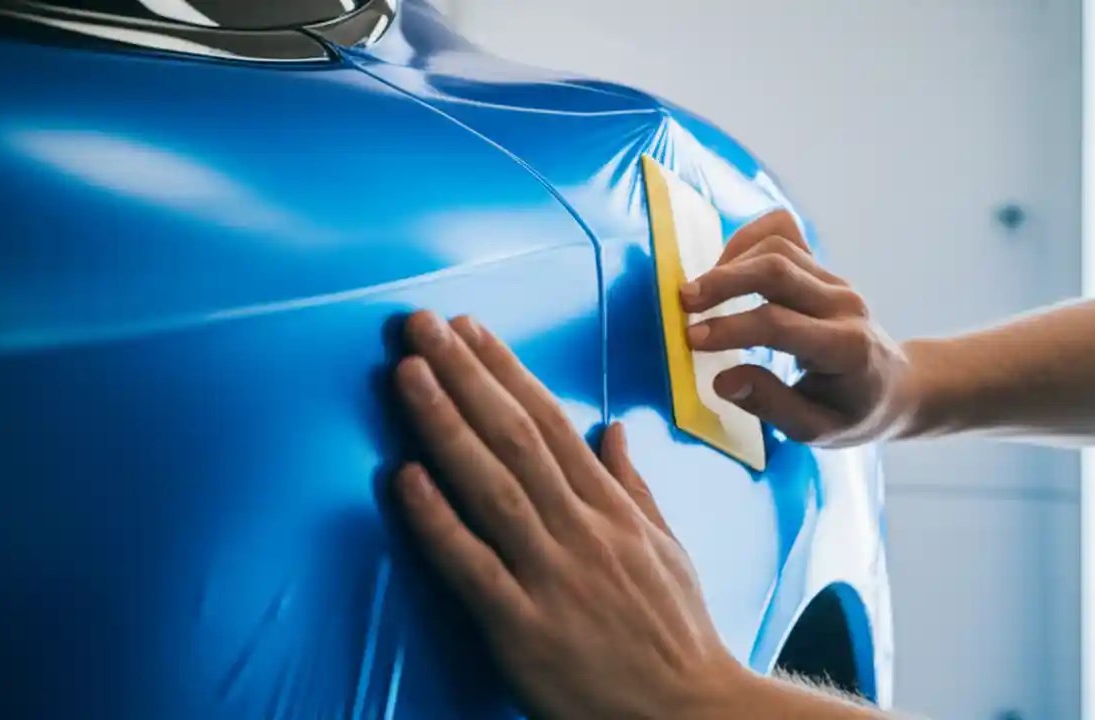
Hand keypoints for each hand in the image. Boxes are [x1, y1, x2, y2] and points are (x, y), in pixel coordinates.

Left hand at [392, 311, 751, 719]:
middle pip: (517, 437)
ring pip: (492, 485)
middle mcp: (582, 529)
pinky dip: (438, 519)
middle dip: (467, 375)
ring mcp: (553, 575)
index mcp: (612, 509)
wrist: (690, 711)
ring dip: (447, 424)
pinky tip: (404, 477)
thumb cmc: (675, 631)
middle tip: (422, 324)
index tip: (470, 329)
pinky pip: (474, 565)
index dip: (506, 371)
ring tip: (408, 373)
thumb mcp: (667, 547)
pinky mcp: (523, 627)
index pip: (552, 423)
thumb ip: (634, 486)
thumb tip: (614, 429)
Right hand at [680, 210, 914, 446]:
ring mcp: (835, 281)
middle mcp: (843, 305)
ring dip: (731, 262)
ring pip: (778, 246)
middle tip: (683, 301)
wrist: (894, 387)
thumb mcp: (814, 430)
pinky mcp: (824, 268)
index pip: (779, 325)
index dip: (730, 329)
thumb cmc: (850, 413)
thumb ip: (770, 405)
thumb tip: (722, 380)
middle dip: (724, 282)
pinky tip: (726, 266)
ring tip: (698, 292)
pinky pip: (785, 233)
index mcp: (844, 348)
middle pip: (777, 271)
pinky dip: (749, 240)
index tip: (691, 339)